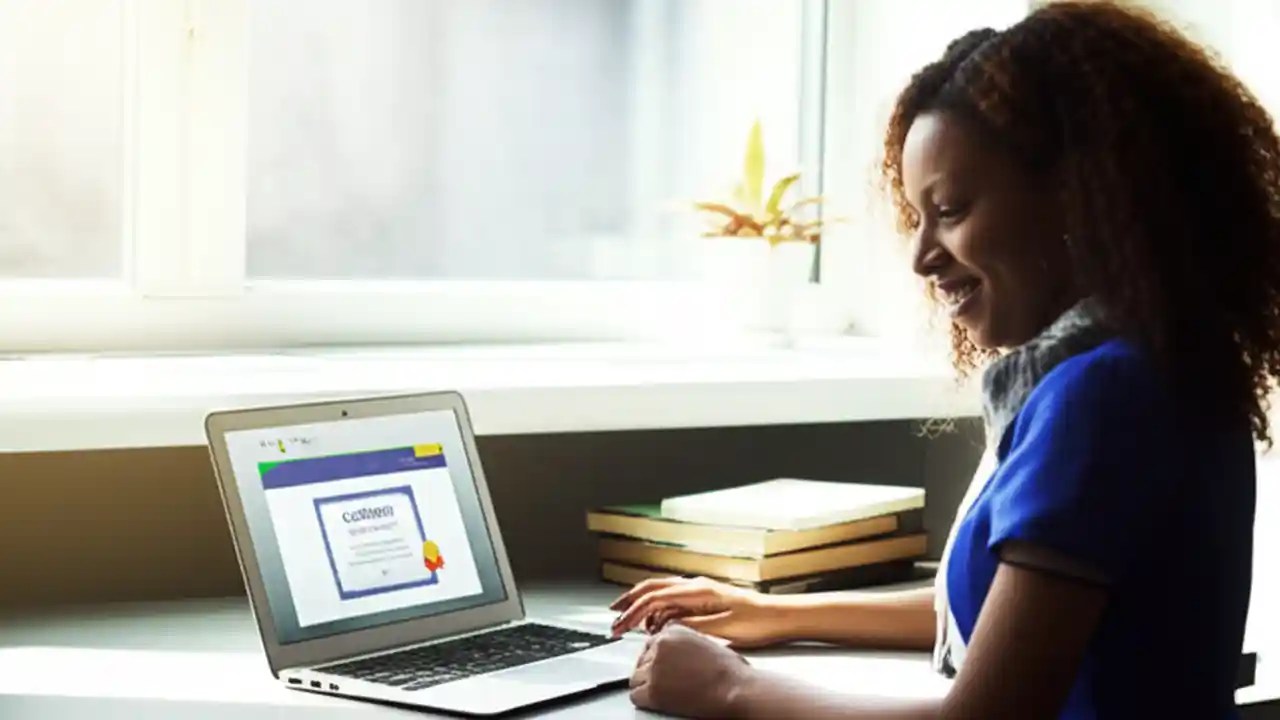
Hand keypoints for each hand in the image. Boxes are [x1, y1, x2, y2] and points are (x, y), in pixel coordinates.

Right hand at [610, 576, 782, 647]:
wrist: (779, 615)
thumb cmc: (757, 621)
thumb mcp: (723, 629)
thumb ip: (691, 625)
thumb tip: (664, 625)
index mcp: (698, 590)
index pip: (655, 598)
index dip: (633, 613)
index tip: (619, 627)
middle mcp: (696, 585)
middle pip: (653, 587)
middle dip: (630, 602)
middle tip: (613, 617)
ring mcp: (699, 589)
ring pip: (661, 590)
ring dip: (641, 602)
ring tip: (627, 616)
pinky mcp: (704, 597)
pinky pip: (673, 597)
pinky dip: (657, 606)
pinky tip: (654, 618)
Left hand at [629, 624, 754, 717]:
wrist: (736, 688)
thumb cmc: (731, 670)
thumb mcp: (706, 642)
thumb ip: (685, 644)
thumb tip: (677, 654)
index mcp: (673, 631)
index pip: (651, 643)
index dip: (658, 658)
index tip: (663, 666)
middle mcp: (660, 645)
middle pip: (642, 660)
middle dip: (651, 671)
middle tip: (665, 682)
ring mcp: (654, 667)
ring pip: (635, 678)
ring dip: (646, 685)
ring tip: (664, 692)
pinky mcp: (653, 690)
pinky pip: (635, 696)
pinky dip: (644, 701)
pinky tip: (659, 702)